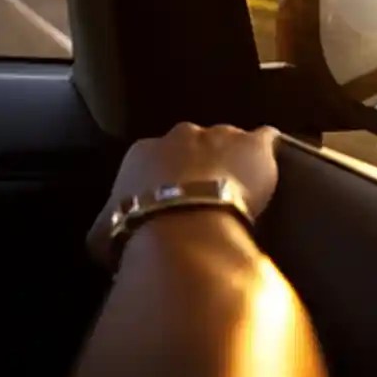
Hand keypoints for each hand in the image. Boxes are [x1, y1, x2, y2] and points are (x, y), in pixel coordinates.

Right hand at [88, 123, 279, 265]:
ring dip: (231, 160)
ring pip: (228, 140)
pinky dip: (268, 152)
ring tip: (237, 188)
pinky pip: (266, 139)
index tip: (168, 204)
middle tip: (202, 198)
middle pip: (191, 145)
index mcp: (142, 152)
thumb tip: (104, 241)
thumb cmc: (139, 231)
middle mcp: (180, 135)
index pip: (151, 160)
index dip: (161, 182)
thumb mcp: (105, 235)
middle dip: (197, 166)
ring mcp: (220, 135)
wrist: (184, 225)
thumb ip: (106, 230)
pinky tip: (272, 167)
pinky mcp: (256, 145)